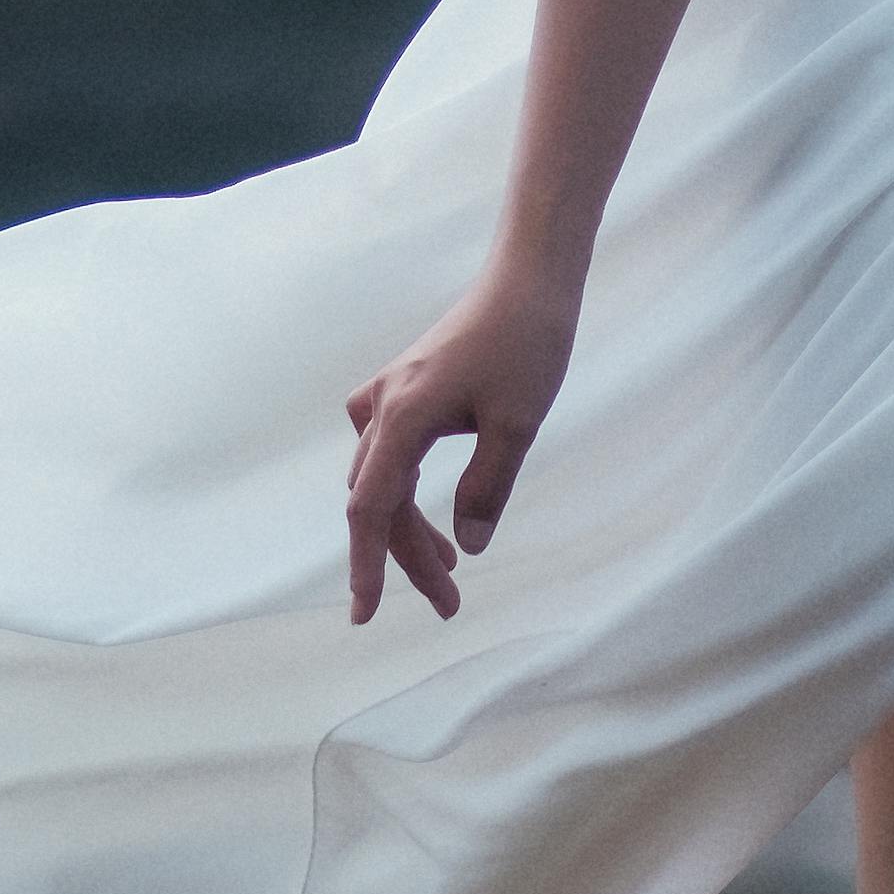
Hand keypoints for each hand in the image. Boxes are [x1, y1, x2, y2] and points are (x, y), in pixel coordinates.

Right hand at [344, 271, 575, 624]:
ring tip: (452, 568)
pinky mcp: (407, 388)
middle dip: (409, 558)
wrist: (528, 279)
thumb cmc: (527, 344)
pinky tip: (434, 510)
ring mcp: (391, 393)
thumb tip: (468, 546)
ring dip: (412, 528)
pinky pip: (390, 454)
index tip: (364, 614)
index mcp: (404, 415)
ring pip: (385, 480)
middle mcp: (385, 405)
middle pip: (380, 501)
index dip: (366, 565)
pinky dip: (408, 491)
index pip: (371, 508)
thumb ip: (487, 489)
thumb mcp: (517, 426)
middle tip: (451, 604)